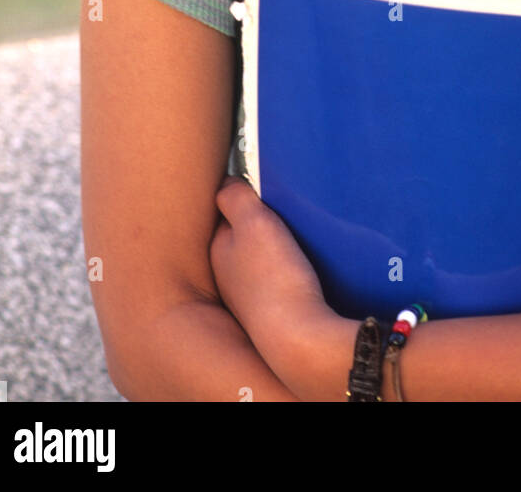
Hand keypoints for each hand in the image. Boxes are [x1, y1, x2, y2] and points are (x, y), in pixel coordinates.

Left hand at [209, 175, 335, 392]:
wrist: (298, 338)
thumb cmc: (274, 277)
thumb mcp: (253, 221)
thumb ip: (236, 197)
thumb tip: (227, 182)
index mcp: (219, 250)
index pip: (226, 214)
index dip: (244, 200)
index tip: (262, 191)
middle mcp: (227, 276)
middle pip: (242, 240)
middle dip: (258, 228)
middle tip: (283, 216)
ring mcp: (248, 298)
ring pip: (259, 263)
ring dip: (273, 252)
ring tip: (295, 242)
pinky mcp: (273, 314)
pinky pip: (277, 284)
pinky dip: (286, 274)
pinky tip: (301, 273)